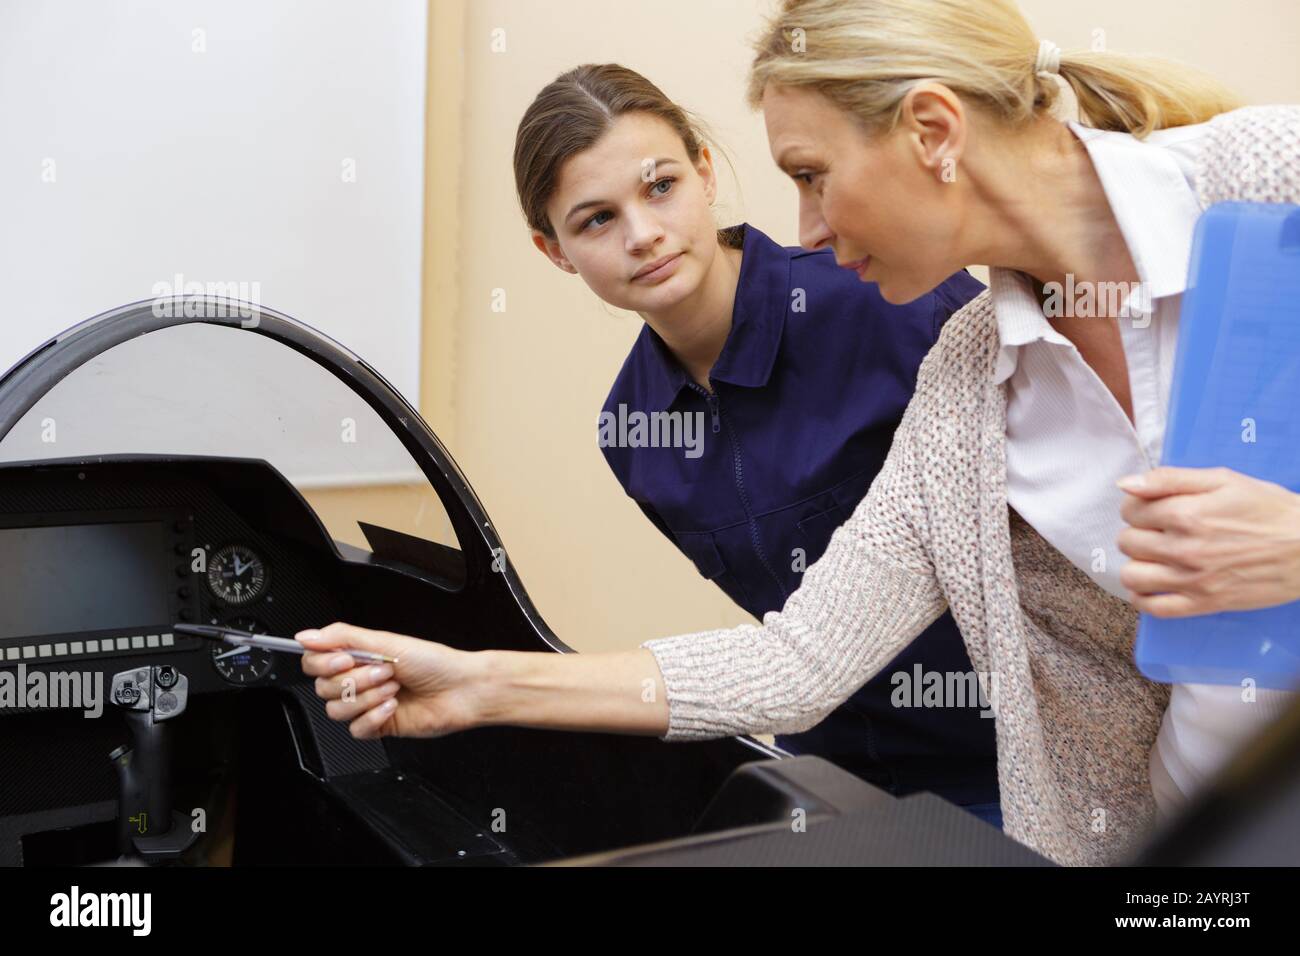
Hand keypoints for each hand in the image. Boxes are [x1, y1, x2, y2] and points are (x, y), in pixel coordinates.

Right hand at [296, 622, 486, 738]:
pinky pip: (356, 730)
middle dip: (355, 680)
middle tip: (384, 672)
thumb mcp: (386, 641)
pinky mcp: (377, 726)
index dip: (322, 663)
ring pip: (337, 710)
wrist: (462, 690)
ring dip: (367, 698)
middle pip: (322, 688)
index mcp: (358, 656)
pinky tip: (393, 707)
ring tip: (393, 688)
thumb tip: (306, 636)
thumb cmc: (434, 662)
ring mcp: (367, 704)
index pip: (315, 662)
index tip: (345, 659)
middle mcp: (360, 680)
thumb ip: (342, 637)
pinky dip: (374, 717)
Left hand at [1116, 466, 1299, 616]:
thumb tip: (1126, 484)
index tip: (1154, 509)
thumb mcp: (1222, 480)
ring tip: (1154, 558)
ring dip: (1137, 565)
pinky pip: (1153, 608)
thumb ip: (1169, 479)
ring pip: (1132, 576)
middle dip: (1138, 533)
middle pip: (1127, 542)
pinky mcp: (1204, 604)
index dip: (1139, 507)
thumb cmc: (1268, 509)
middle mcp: (1183, 548)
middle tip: (1159, 532)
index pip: (1130, 511)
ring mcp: (1192, 580)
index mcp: (1185, 513)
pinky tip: (1154, 586)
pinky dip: (1144, 598)